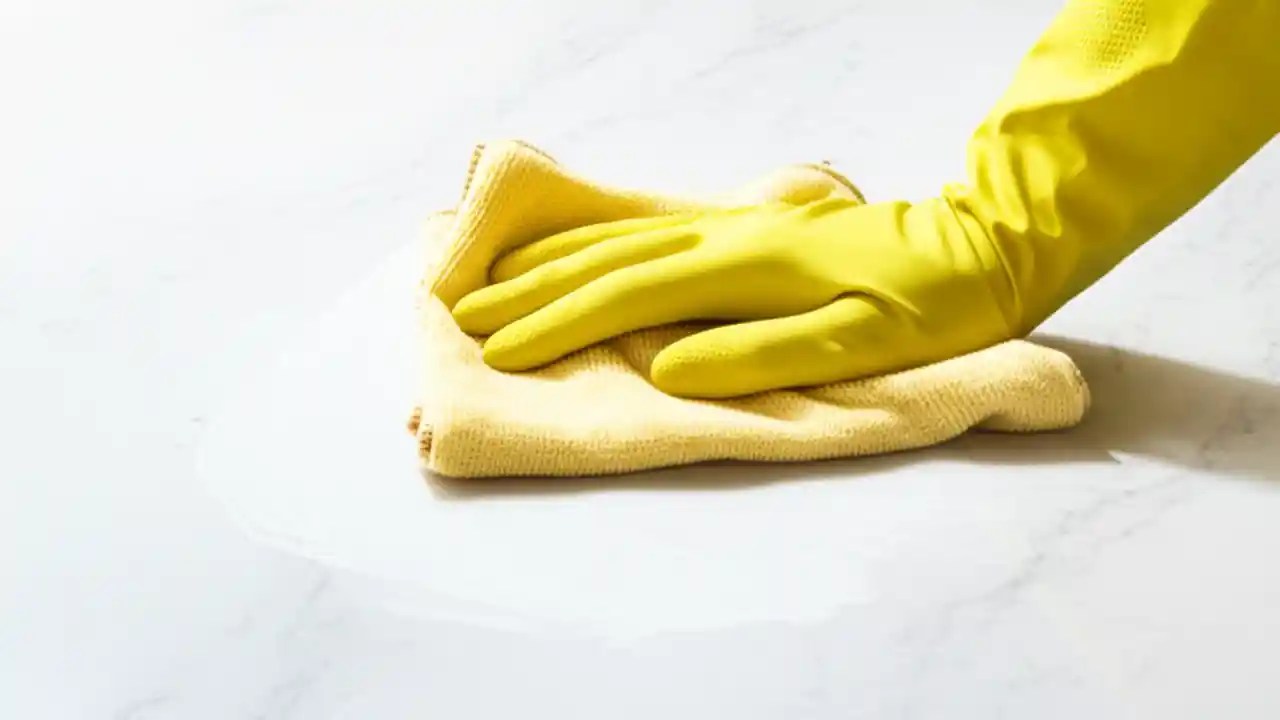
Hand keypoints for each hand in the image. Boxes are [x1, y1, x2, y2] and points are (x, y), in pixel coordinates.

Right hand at [451, 196, 1020, 397]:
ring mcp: (731, 224)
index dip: (558, 323)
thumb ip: (761, 353)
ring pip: (618, 238)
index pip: (627, 293)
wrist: (976, 243)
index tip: (498, 352)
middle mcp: (723, 234)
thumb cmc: (925, 305)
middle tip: (463, 319)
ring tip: (492, 283)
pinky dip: (594, 243)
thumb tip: (668, 368)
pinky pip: (647, 231)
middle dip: (531, 291)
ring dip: (550, 263)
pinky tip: (573, 253)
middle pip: (605, 258)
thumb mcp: (858, 341)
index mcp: (742, 265)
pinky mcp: (743, 228)